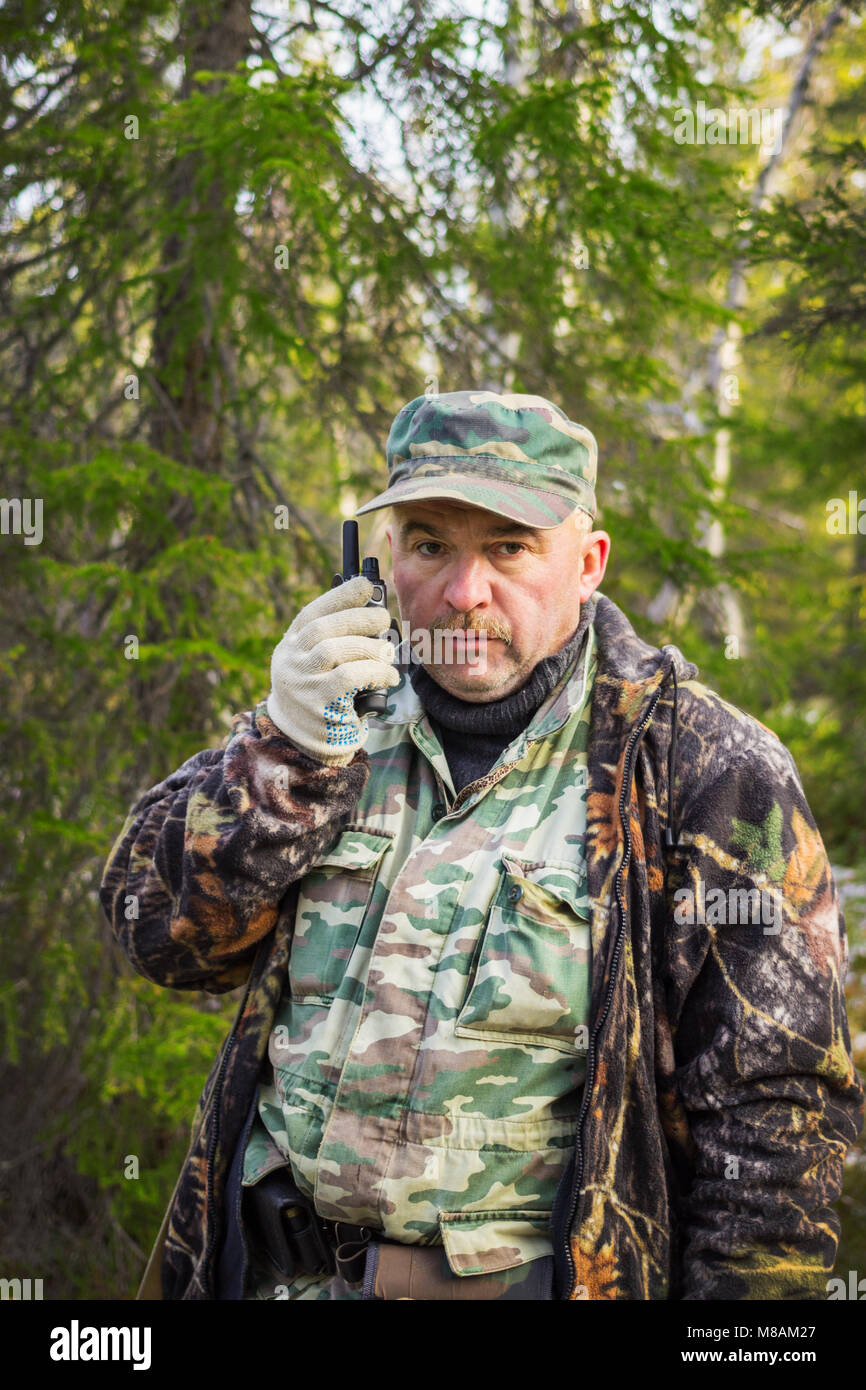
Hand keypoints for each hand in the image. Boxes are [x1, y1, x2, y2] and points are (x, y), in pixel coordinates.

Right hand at [266, 574, 399, 765]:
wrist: (302, 742)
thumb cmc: (321, 697)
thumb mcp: (316, 666)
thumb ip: (334, 640)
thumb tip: (373, 610)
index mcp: (290, 646)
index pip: (311, 613)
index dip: (339, 596)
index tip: (364, 585)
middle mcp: (290, 662)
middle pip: (322, 627)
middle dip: (359, 618)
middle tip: (383, 620)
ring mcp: (302, 683)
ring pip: (335, 650)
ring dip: (370, 647)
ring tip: (387, 654)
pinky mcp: (320, 705)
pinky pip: (350, 677)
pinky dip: (375, 671)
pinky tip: (388, 676)